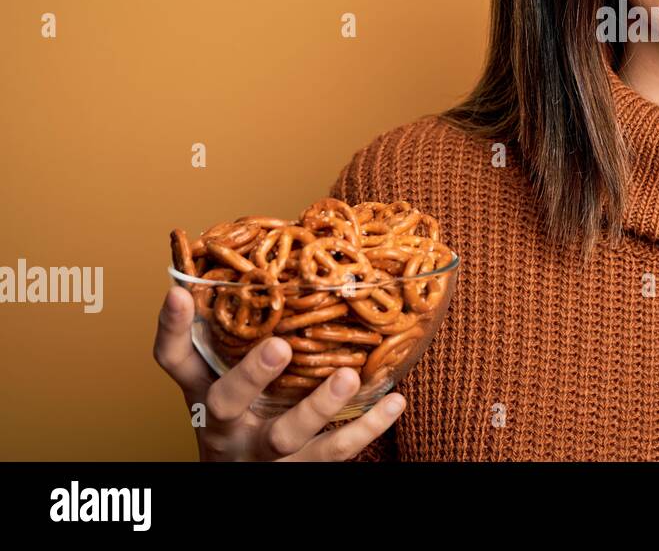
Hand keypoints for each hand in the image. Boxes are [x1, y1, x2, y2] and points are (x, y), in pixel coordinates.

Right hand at [153, 286, 405, 459]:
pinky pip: (334, 452)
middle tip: (279, 347)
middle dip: (250, 376)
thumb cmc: (242, 417)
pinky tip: (396, 401)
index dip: (171, 329)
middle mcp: (226, 425)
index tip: (179, 291)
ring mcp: (261, 452)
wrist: (240, 480)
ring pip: (285, 436)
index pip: (174, 361)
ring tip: (348, 377)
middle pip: (226, 403)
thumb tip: (277, 267)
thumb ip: (240, 337)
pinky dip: (368, 428)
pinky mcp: (298, 470)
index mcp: (205, 392)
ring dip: (318, 407)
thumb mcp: (226, 379)